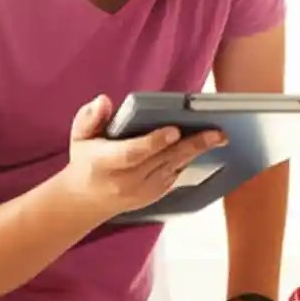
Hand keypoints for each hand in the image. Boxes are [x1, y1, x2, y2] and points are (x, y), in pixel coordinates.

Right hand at [58, 95, 226, 215]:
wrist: (87, 200)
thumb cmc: (87, 160)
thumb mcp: (80, 137)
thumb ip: (90, 117)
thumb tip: (104, 100)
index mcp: (105, 163)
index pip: (132, 153)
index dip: (154, 142)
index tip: (174, 130)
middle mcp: (126, 179)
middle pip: (162, 160)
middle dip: (191, 144)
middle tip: (216, 132)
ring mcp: (142, 190)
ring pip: (174, 167)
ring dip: (198, 151)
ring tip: (220, 136)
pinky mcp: (155, 194)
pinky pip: (177, 174)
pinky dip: (191, 159)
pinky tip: (208, 145)